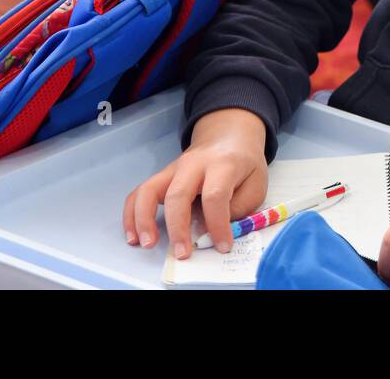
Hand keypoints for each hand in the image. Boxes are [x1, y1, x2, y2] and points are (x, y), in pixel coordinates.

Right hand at [123, 107, 268, 259]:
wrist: (228, 135)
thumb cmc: (243, 163)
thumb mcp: (256, 183)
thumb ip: (240, 207)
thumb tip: (215, 230)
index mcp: (223, 164)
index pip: (215, 196)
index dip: (217, 224)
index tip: (222, 246)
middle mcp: (193, 164)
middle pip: (178, 194)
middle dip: (178, 227)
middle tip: (182, 254)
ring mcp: (173, 169)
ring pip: (149, 190)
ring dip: (144, 219)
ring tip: (146, 244)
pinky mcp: (162, 176)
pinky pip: (140, 193)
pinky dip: (132, 215)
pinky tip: (134, 236)